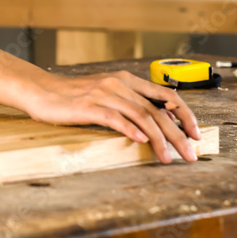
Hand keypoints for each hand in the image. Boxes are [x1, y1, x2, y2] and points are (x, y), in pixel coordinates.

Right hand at [25, 70, 201, 163]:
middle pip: (157, 109)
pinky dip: (130, 130)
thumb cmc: (72, 97)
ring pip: (141, 115)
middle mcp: (118, 84)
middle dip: (178, 133)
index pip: (166, 94)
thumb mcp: (105, 95)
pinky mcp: (88, 106)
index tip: (196, 134)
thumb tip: (157, 122)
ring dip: (159, 139)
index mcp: (125, 80)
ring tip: (169, 157)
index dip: (185, 114)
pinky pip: (115, 118)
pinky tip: (141, 142)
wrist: (40, 91)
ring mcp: (103, 94)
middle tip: (190, 153)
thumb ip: (129, 104)